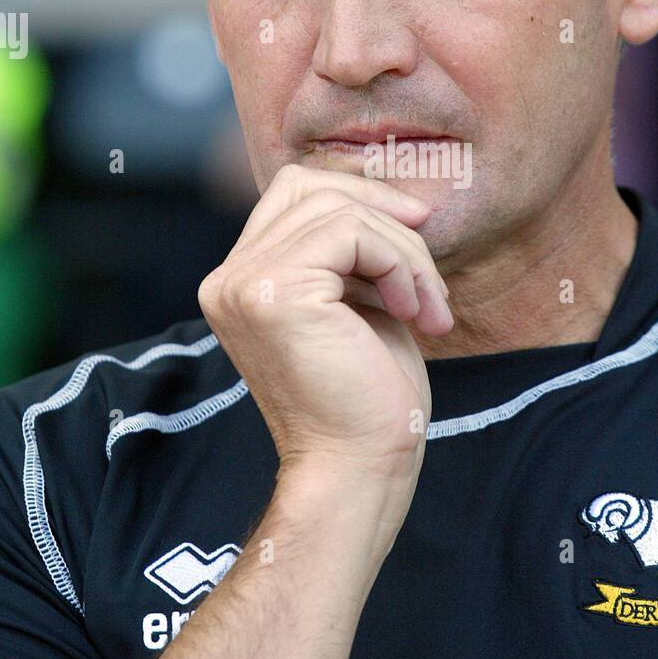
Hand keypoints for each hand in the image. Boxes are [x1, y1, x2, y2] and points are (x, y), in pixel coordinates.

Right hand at [198, 164, 452, 491]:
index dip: (361, 200)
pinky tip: (413, 313)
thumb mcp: (360, 305)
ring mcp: (243, 284)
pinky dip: (399, 263)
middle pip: (311, 188)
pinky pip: (351, 232)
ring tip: (429, 307)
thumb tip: (397, 199)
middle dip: (386, 220)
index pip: (294, 194)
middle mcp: (228, 279)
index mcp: (240, 282)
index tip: (416, 235)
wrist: (360, 470)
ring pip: (339, 209)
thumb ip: (355, 252)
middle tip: (430, 280)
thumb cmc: (369, 400)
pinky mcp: (273, 292)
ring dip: (404, 252)